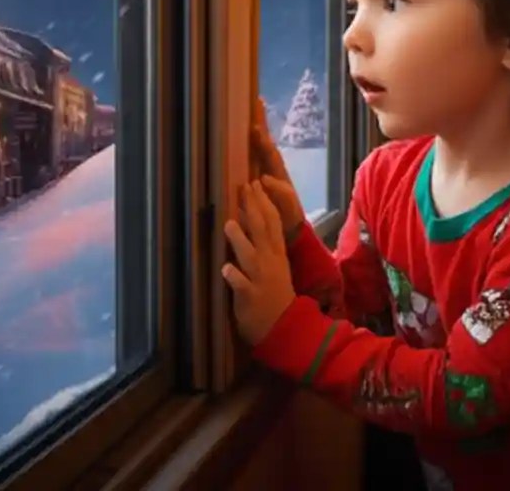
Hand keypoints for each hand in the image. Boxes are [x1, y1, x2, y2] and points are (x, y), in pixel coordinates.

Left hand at [222, 180, 296, 345]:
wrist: (284, 327)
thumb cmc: (275, 294)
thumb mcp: (274, 266)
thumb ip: (263, 244)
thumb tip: (250, 219)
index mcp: (276, 254)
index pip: (273, 223)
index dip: (264, 202)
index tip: (255, 183)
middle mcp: (269, 262)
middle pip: (262, 231)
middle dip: (254, 209)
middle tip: (245, 188)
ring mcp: (260, 279)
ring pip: (249, 256)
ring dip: (240, 240)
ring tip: (229, 224)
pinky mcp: (249, 297)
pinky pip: (241, 285)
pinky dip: (233, 276)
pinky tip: (225, 269)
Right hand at [252, 99, 304, 241]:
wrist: (290, 228)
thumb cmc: (289, 216)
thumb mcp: (288, 206)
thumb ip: (280, 193)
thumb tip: (263, 178)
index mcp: (277, 173)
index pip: (269, 153)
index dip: (262, 141)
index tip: (256, 127)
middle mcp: (269, 168)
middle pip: (264, 141)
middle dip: (261, 121)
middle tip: (257, 101)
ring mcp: (262, 171)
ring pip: (256, 146)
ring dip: (254, 127)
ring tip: (248, 109)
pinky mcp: (254, 178)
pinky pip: (250, 157)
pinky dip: (246, 144)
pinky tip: (237, 135)